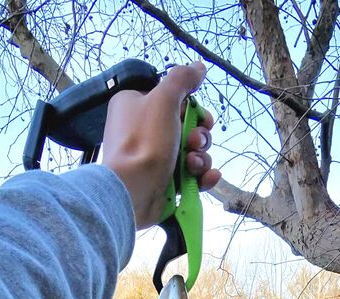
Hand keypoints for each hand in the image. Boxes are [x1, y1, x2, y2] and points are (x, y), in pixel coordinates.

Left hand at [102, 62, 220, 228]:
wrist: (132, 191)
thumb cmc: (145, 142)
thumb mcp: (163, 100)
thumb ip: (182, 79)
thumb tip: (198, 66)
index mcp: (135, 106)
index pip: (173, 102)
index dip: (192, 110)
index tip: (201, 118)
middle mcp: (142, 131)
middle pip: (186, 128)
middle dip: (199, 137)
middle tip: (194, 143)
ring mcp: (153, 159)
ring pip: (191, 153)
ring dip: (201, 158)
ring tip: (193, 165)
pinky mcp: (162, 183)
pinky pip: (190, 176)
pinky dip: (201, 176)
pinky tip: (207, 178)